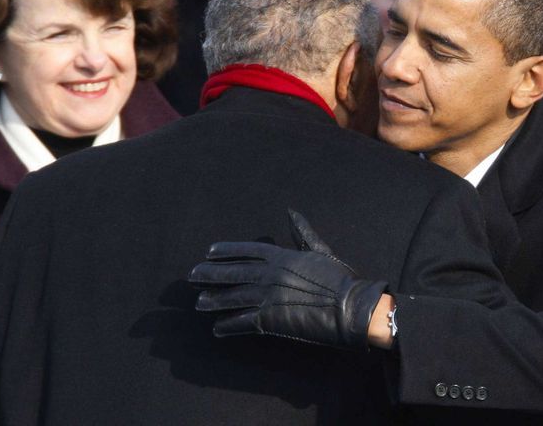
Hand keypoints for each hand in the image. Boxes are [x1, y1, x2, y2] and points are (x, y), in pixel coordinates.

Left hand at [188, 209, 386, 349]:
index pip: (246, 251)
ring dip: (214, 300)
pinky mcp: (270, 320)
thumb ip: (302, 233)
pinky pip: (243, 323)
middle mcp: (270, 274)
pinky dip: (228, 326)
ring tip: (199, 303)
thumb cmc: (339, 278)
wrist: (350, 306)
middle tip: (192, 276)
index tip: (209, 252)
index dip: (226, 251)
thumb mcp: (319, 250)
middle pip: (233, 273)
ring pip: (233, 297)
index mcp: (281, 256)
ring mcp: (268, 297)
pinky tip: (218, 329)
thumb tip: (291, 212)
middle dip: (210, 274)